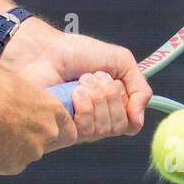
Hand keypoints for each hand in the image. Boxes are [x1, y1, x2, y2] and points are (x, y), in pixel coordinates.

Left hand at [0, 19, 148, 141]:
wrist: (43, 51)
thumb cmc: (75, 52)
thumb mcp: (119, 60)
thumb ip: (140, 87)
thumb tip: (139, 118)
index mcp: (109, 105)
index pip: (132, 124)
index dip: (129, 105)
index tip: (116, 83)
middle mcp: (95, 119)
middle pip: (120, 126)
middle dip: (110, 96)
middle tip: (92, 77)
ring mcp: (78, 127)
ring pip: (104, 130)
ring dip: (97, 99)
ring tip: (80, 82)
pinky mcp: (62, 130)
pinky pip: (86, 131)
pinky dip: (85, 107)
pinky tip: (73, 93)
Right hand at [0, 65, 77, 174]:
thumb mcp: (11, 83)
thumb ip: (21, 98)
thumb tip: (13, 100)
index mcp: (51, 109)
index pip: (68, 130)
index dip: (55, 131)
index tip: (40, 127)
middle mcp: (47, 133)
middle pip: (43, 143)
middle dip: (27, 140)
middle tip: (5, 130)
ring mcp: (31, 152)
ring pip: (22, 155)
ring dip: (8, 148)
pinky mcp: (12, 166)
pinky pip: (3, 163)